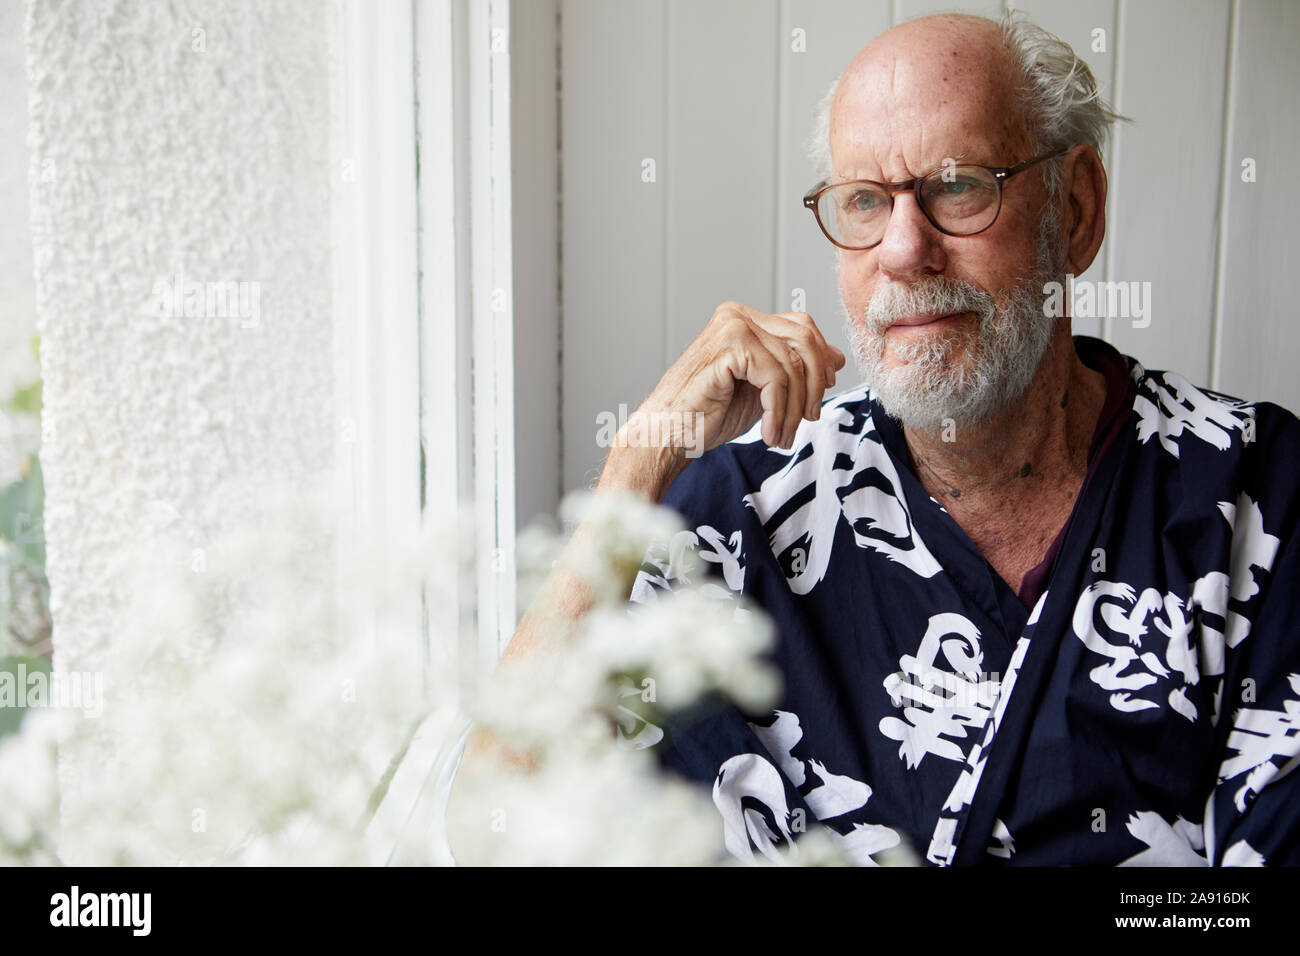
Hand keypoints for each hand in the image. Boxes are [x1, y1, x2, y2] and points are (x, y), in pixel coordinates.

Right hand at [613, 301, 845, 480]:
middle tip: (808, 420)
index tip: (816, 400)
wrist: (668, 435)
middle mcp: (738, 315)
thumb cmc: (706, 415)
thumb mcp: (763, 391)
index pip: (803, 328)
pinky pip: (777, 378)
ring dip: (794, 409)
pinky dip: (779, 412)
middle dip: (813, 386)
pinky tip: (770, 433)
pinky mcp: (729, 347)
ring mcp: (732, 327)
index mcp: (744, 320)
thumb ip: (794, 370)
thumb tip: (836, 357)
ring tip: (782, 436)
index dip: (820, 363)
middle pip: (804, 339)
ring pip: (793, 364)